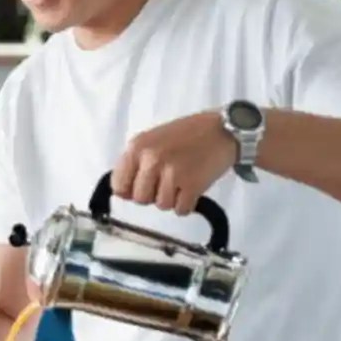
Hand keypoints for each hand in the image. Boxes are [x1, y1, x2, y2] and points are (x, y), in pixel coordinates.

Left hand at [112, 111, 235, 214]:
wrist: (222, 130)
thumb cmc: (188, 134)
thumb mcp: (154, 139)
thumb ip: (136, 162)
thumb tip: (123, 192)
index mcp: (137, 147)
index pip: (119, 185)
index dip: (130, 190)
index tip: (142, 187)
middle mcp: (151, 159)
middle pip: (140, 199)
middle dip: (153, 195)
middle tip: (167, 181)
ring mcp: (172, 173)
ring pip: (161, 206)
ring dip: (172, 199)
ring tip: (183, 180)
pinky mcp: (192, 186)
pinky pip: (180, 210)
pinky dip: (187, 204)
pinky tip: (192, 188)